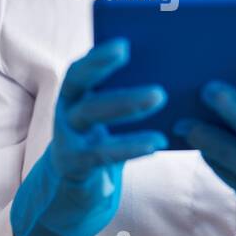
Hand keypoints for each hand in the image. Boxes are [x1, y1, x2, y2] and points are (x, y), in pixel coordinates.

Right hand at [11, 38, 167, 235]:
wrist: (70, 192)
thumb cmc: (99, 142)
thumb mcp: (106, 118)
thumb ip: (123, 95)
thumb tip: (170, 70)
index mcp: (74, 95)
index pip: (80, 69)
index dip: (98, 56)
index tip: (124, 44)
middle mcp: (66, 113)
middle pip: (82, 88)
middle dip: (111, 77)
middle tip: (156, 81)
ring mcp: (68, 140)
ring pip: (92, 117)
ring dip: (126, 106)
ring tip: (160, 99)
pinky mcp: (75, 167)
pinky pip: (102, 155)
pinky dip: (129, 147)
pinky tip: (157, 142)